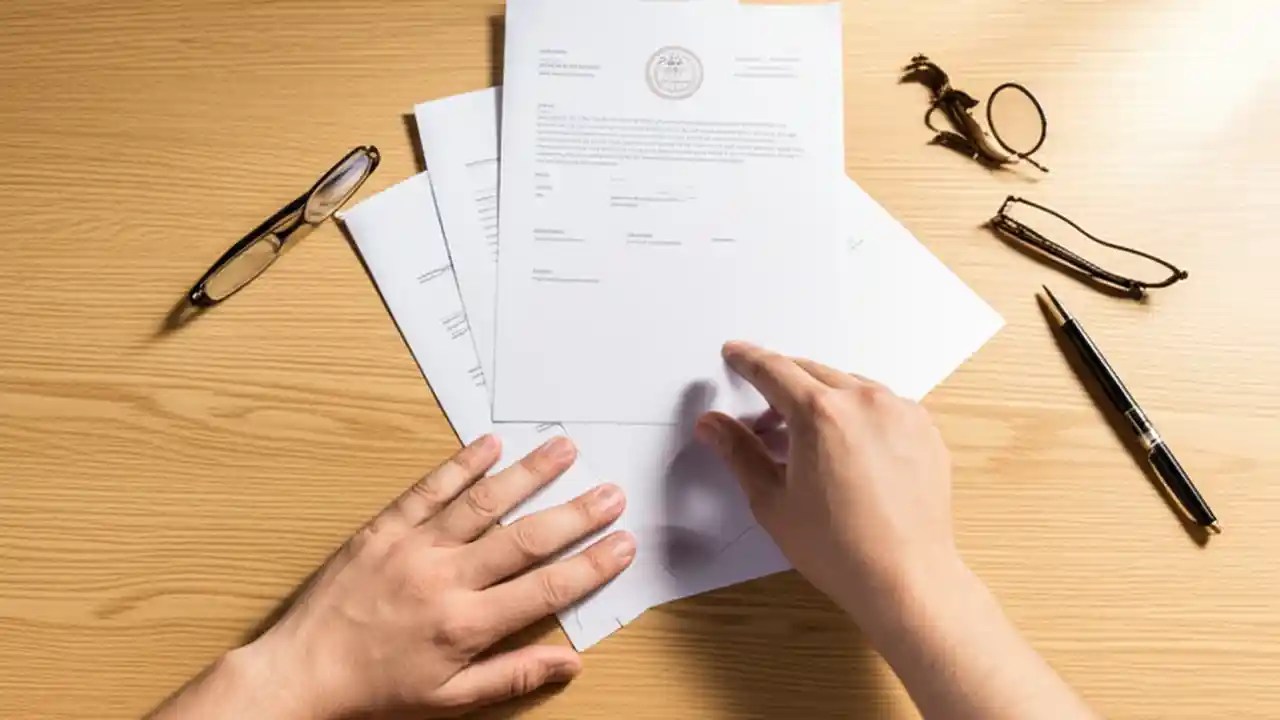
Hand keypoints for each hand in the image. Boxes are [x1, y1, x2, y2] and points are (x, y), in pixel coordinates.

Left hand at [179, 434, 633, 719]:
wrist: (302, 672)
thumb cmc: (375, 690)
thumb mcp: (449, 699)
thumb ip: (512, 677)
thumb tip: (571, 663)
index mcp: (467, 624)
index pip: (547, 589)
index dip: (592, 566)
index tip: (624, 543)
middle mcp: (447, 579)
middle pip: (526, 539)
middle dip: (576, 514)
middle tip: (612, 491)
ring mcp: (415, 547)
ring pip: (484, 503)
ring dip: (528, 475)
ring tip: (564, 448)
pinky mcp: (385, 529)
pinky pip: (430, 490)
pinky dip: (461, 465)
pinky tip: (491, 445)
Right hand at [694, 341, 957, 623]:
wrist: (906, 578)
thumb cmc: (837, 548)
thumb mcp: (772, 500)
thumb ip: (739, 452)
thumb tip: (711, 423)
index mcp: (820, 413)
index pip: (773, 370)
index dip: (748, 360)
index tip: (735, 354)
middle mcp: (864, 401)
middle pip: (812, 372)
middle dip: (783, 385)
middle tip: (764, 416)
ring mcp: (900, 412)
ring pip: (849, 385)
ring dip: (822, 398)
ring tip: (807, 438)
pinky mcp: (924, 429)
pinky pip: (882, 404)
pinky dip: (858, 414)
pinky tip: (848, 449)